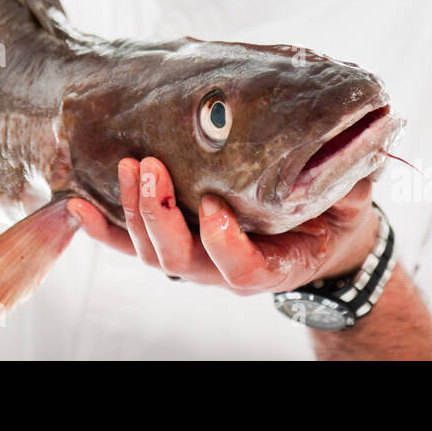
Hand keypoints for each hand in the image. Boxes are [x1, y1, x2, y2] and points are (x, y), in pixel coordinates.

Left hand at [66, 157, 379, 294]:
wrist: (315, 229)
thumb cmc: (333, 214)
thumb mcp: (352, 202)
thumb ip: (350, 187)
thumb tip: (355, 159)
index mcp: (272, 265)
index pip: (242, 271)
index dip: (225, 245)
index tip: (217, 207)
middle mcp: (224, 267)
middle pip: (180, 259)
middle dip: (158, 215)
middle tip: (150, 169)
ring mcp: (194, 255)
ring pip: (151, 250)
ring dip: (131, 210)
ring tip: (128, 166)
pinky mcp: (173, 238)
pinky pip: (128, 242)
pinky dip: (101, 227)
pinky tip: (76, 203)